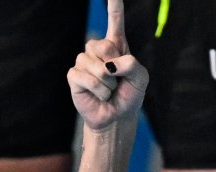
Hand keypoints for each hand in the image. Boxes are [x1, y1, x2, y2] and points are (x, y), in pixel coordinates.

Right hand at [66, 0, 148, 130]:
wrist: (118, 116)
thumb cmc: (129, 95)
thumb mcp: (141, 78)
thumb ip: (132, 65)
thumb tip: (109, 65)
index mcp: (117, 45)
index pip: (115, 21)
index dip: (114, 6)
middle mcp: (98, 49)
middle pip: (104, 46)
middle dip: (115, 66)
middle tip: (117, 80)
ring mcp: (84, 61)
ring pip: (97, 66)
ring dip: (108, 83)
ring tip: (109, 89)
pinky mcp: (74, 75)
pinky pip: (86, 78)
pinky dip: (98, 90)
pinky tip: (99, 94)